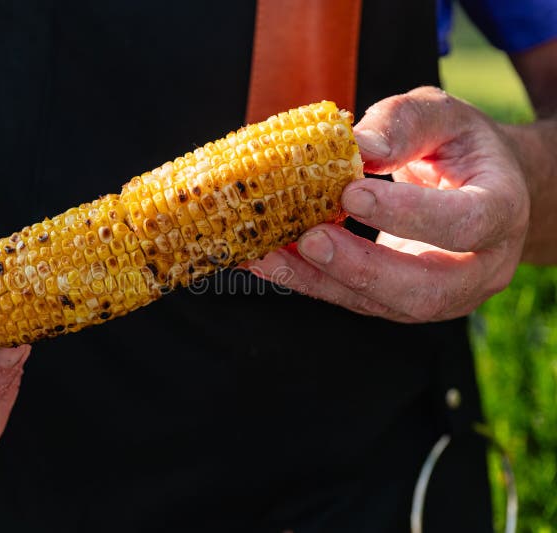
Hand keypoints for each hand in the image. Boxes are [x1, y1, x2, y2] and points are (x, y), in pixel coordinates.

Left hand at [245, 86, 529, 321]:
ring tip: (269, 253)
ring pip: (383, 305)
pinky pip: (353, 301)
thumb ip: (405, 124)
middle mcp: (478, 266)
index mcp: (501, 211)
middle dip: (362, 268)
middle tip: (310, 238)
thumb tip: (354, 145)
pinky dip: (308, 282)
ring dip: (322, 281)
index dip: (408, 214)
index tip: (352, 193)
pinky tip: (267, 260)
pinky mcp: (400, 303)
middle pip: (425, 288)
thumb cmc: (459, 149)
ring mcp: (441, 295)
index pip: (464, 223)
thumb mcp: (443, 117)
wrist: (477, 188)